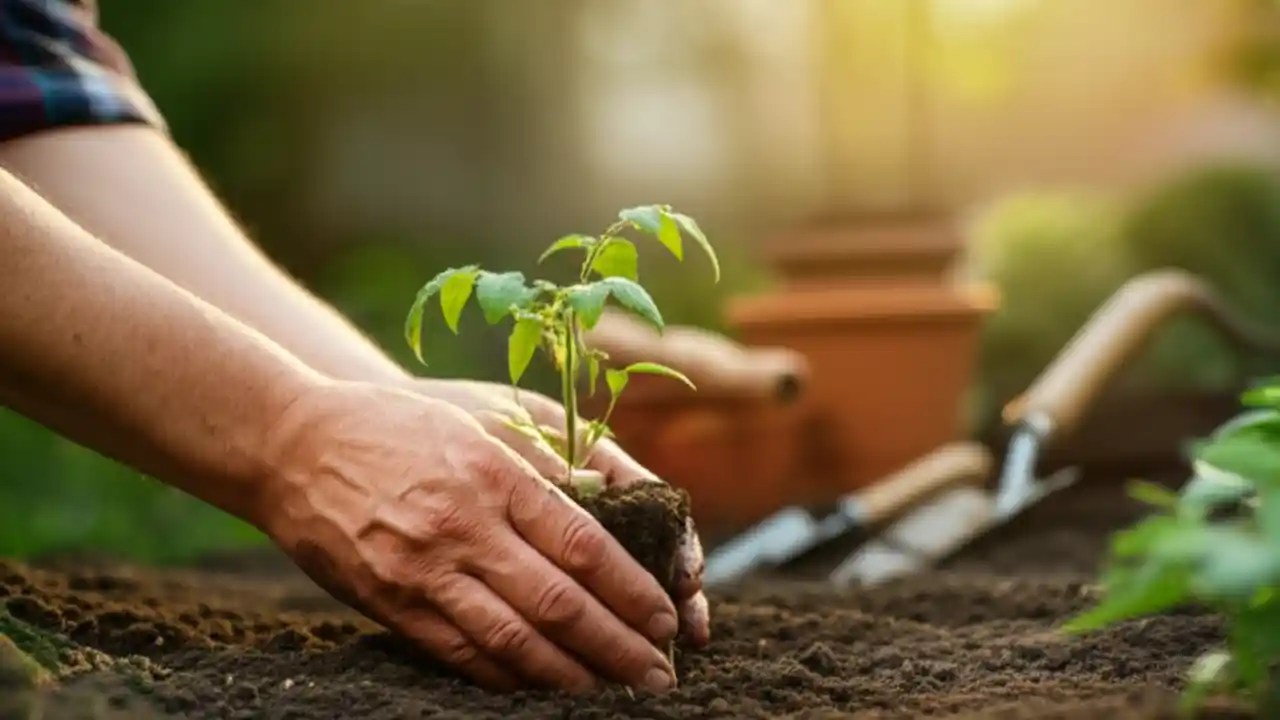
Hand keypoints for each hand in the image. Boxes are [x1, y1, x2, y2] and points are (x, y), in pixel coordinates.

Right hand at [259, 380, 680, 691]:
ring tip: (613, 694)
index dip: (631, 589)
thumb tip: (607, 505)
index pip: (583, 544)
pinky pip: (460, 654)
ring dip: (570, 676)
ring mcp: (422, 571)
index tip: (666, 618)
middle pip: (558, 602)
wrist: (293, 445)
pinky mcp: (390, 603)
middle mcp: (462, 526)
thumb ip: (542, 466)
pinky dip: (508, 678)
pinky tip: (542, 689)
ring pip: (512, 641)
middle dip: (617, 646)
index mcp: (493, 474)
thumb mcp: (477, 422)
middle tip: (658, 676)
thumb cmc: (397, 425)